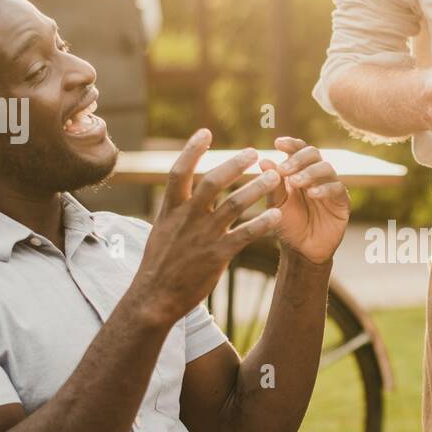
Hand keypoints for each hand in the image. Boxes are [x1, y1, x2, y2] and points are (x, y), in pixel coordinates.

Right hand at [131, 130, 282, 325]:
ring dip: (256, 188)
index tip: (206, 132)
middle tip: (253, 152)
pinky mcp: (217, 255)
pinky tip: (277, 215)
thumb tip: (187, 192)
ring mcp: (203, 236)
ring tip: (274, 176)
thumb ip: (177, 210)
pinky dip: (262, 223)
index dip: (192, 150)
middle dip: (234, 164)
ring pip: (234, 205)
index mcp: (170, 209)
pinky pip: (245, 235)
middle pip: (212, 182)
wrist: (154, 298)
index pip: (179, 171)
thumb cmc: (159, 265)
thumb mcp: (162, 231)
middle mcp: (187, 218)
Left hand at [258, 136, 348, 263]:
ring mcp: (330, 187)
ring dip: (309, 173)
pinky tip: (312, 194)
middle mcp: (317, 175)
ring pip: (326, 168)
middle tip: (284, 169)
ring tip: (295, 183)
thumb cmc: (288, 225)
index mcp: (299, 171)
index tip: (277, 144)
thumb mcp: (276, 205)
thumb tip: (263, 161)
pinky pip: (337, 188)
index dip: (291, 144)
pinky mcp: (342, 202)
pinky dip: (324, 189)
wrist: (301, 250)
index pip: (298, 150)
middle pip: (314, 153)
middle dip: (298, 158)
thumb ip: (272, 185)